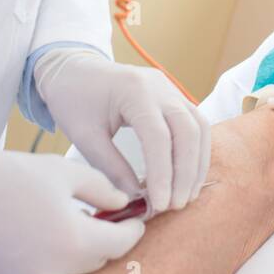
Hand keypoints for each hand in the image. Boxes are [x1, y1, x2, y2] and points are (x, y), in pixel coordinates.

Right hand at [0, 142, 142, 273]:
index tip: (134, 219)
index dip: (132, 230)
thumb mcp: (66, 172)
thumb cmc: (7, 176)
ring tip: (61, 222)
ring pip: (67, 271)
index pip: (121, 244)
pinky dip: (43, 262)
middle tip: (99, 216)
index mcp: (75, 241)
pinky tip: (34, 236)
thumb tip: (122, 204)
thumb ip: (103, 190)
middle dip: (102, 239)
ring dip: (72, 252)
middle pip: (95, 260)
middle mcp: (54, 271)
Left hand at [34, 49, 211, 213]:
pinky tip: (187, 177)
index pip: (158, 136)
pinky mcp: (174, 96)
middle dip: (186, 172)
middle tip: (176, 205)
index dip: (162, 173)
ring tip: (186, 196)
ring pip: (198, 127)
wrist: (74, 68)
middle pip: (188, 131)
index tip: (159, 204)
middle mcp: (159, 87)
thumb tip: (135, 198)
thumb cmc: (74, 99)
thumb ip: (111, 167)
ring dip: (196, 164)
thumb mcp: (84, 136)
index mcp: (133, 90)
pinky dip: (195, 152)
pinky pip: (195, 124)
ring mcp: (170, 89)